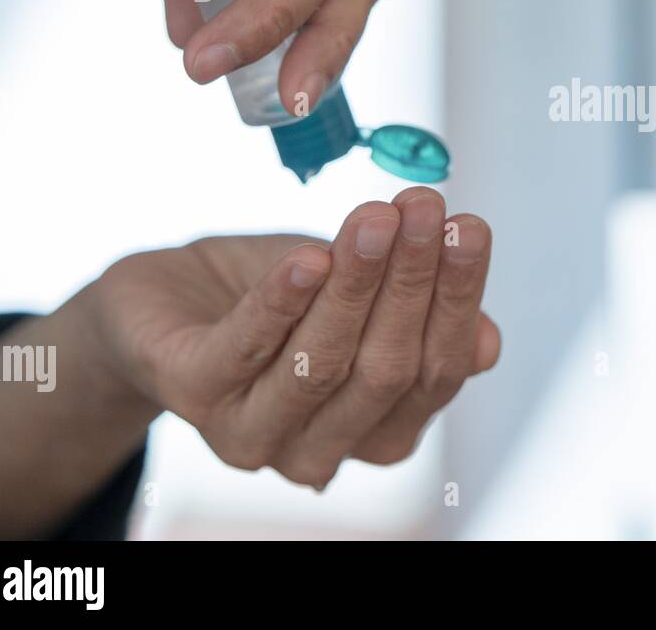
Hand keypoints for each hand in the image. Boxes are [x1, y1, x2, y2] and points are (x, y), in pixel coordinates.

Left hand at [95, 189, 498, 486]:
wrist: (168, 297)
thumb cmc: (279, 298)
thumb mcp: (360, 298)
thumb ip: (416, 319)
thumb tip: (487, 343)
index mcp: (374, 430)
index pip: (435, 373)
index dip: (457, 301)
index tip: (470, 230)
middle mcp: (319, 447)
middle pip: (385, 369)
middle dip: (412, 281)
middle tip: (428, 209)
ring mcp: (251, 430)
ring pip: (321, 361)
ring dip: (356, 283)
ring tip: (376, 217)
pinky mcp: (190, 392)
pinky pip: (245, 346)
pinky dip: (281, 301)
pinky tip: (308, 258)